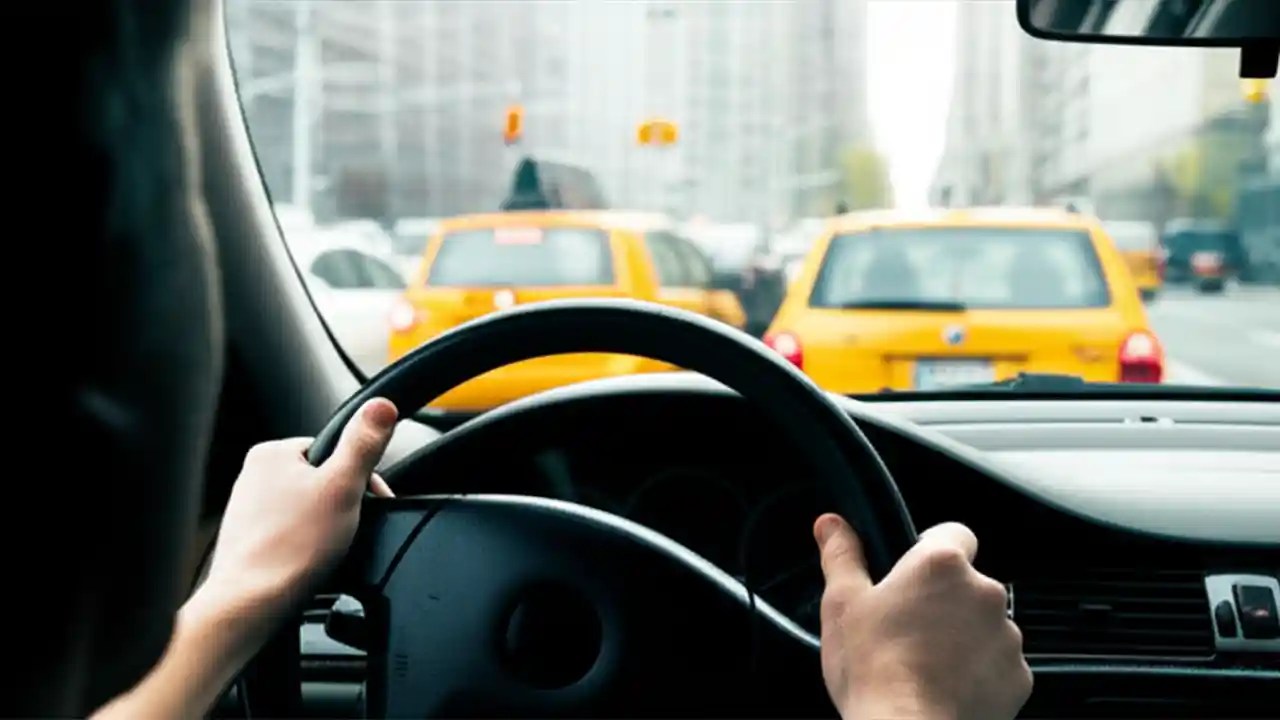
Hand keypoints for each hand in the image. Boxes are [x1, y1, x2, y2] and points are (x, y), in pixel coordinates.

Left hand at [198, 398, 398, 634]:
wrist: (251, 604)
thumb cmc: (291, 550)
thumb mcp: (343, 487)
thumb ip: (364, 444)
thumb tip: (381, 406)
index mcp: (271, 453)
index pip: (334, 450)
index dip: (361, 476)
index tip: (369, 502)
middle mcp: (253, 476)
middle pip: (322, 480)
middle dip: (342, 504)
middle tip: (346, 530)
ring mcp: (248, 510)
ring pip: (308, 509)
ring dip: (325, 527)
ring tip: (324, 549)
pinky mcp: (249, 539)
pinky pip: (291, 533)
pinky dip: (305, 546)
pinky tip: (308, 562)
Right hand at [814, 515, 1031, 719]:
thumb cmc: (873, 669)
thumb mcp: (842, 604)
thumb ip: (840, 555)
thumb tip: (830, 525)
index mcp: (941, 565)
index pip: (953, 533)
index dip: (931, 550)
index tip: (913, 576)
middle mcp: (984, 593)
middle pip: (967, 583)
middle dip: (943, 600)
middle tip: (908, 627)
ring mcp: (1006, 636)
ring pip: (984, 624)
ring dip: (962, 635)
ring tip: (924, 662)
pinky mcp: (1018, 676)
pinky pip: (998, 663)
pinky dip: (978, 671)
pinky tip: (945, 685)